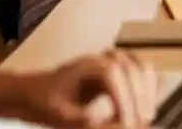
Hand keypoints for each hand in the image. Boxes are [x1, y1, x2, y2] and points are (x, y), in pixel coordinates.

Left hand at [8, 49, 158, 128]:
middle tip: (141, 122)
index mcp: (85, 66)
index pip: (113, 74)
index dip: (124, 99)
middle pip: (131, 67)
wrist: (33, 93)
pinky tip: (148, 106)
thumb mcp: (59, 116)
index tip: (128, 123)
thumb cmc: (43, 102)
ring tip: (147, 115)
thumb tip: (109, 123)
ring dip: (148, 90)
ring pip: (140, 65)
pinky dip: (147, 87)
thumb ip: (82, 121)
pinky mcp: (114, 72)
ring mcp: (109, 63)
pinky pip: (139, 72)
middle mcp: (100, 59)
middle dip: (140, 96)